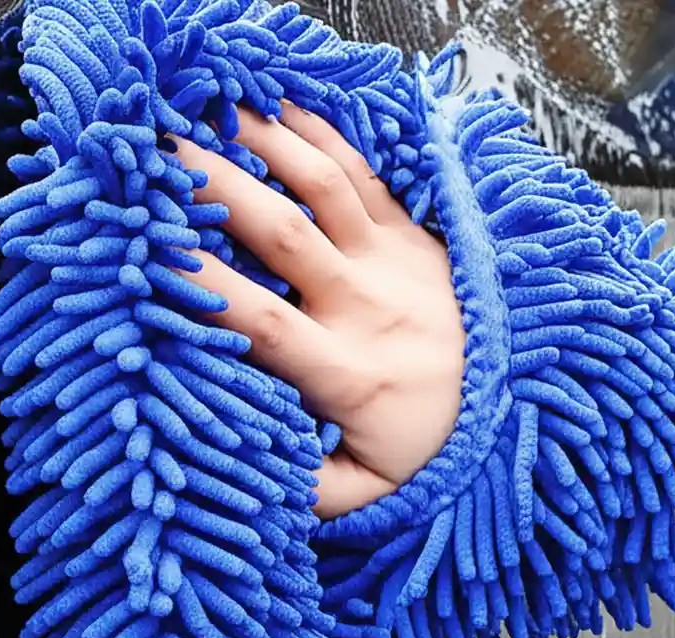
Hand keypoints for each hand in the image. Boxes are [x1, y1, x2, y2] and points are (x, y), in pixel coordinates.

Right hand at [171, 104, 464, 518]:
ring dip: (268, 143)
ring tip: (214, 110)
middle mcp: (368, 305)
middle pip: (283, 232)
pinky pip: (369, 175)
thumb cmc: (432, 446)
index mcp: (348, 372)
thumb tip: (253, 476)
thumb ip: (311, 492)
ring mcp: (396, 262)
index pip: (262, 322)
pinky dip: (326, 136)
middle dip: (219, 187)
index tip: (150, 251)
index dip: (204, 285)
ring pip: (326, 187)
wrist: (524, 404)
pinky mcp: (417, 237)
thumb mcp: (374, 493)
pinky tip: (285, 107)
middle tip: (162, 152)